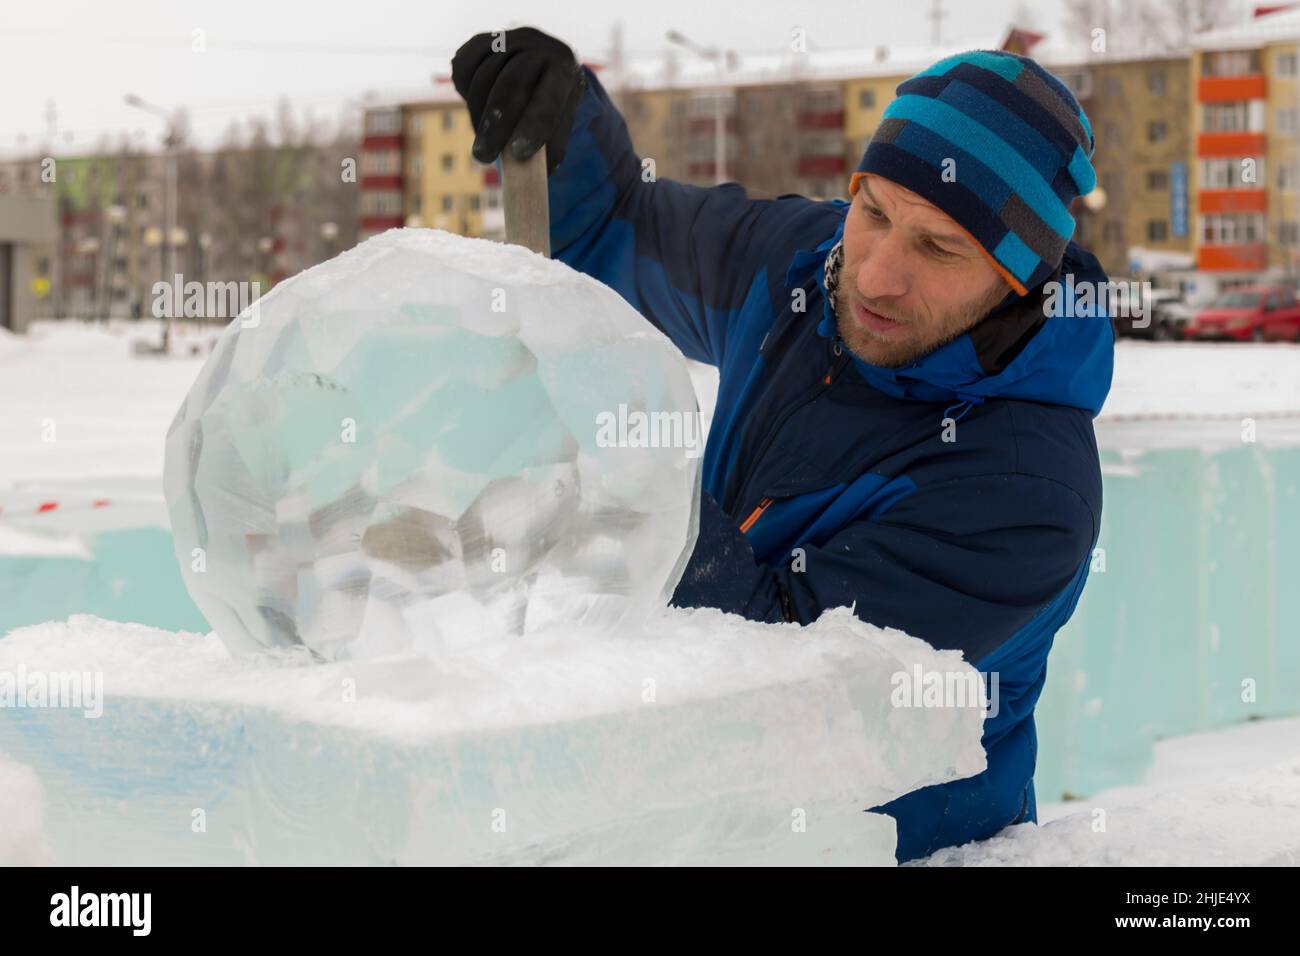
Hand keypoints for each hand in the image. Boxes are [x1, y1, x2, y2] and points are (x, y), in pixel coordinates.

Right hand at [450, 26, 586, 175]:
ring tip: (485, 140)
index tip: (518, 154)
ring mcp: (508, 38)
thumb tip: (529, 178)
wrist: (539, 68)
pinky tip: (477, 107)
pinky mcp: (483, 40)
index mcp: (565, 69)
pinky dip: (465, 91)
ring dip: (477, 115)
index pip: (548, 99)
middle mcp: (539, 45)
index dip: (533, 128)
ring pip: (482, 77)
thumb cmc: (550, 110)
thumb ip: (548, 151)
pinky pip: (463, 68)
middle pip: (510, 85)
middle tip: (483, 158)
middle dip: (494, 125)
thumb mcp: (558, 129)